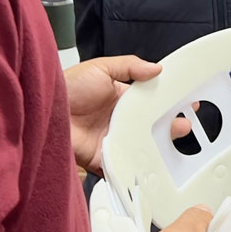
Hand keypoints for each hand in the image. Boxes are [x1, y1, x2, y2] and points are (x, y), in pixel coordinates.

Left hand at [66, 56, 190, 173]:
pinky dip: (136, 166)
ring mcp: (113, 140)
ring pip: (142, 146)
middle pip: (151, 126)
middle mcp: (119, 120)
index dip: (169, 103)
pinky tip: (150, 163)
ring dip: (158, 146)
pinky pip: (124, 164)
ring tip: (173, 141)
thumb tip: (156, 67)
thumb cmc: (66, 87)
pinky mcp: (104, 158)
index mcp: (121, 98)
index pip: (151, 102)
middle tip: (184, 124)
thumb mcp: (100, 68)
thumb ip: (130, 66)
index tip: (187, 103)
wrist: (43, 111)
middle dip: (170, 126)